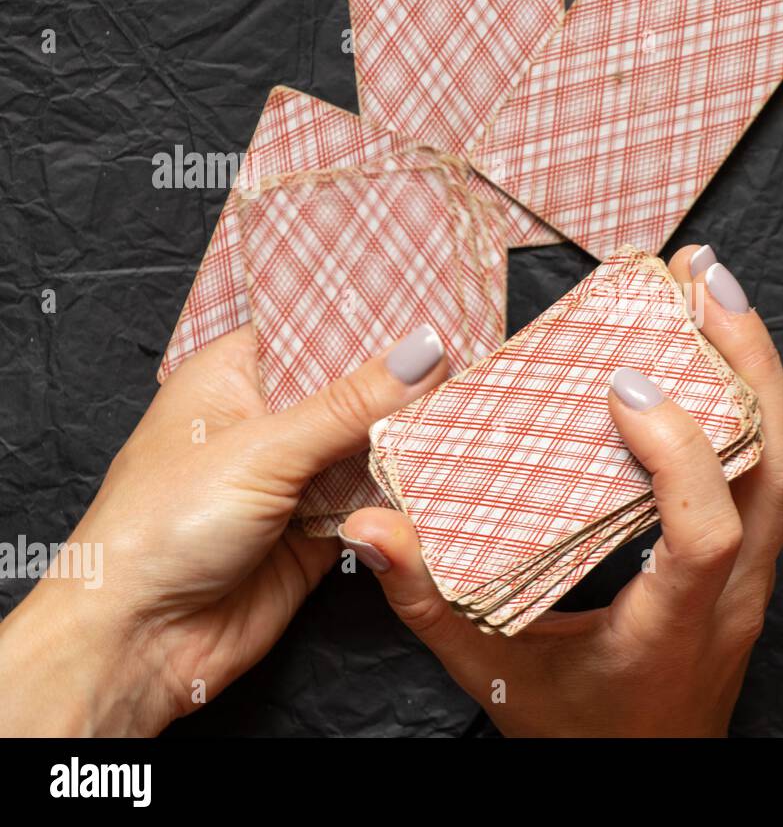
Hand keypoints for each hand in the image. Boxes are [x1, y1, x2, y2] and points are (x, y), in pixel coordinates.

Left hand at [0, 323, 447, 734]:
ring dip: (412, 436)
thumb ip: (351, 404)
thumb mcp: (262, 450)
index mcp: (233, 376)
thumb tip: (424, 350)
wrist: (139, 644)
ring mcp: (294, 477)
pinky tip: (455, 467)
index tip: (439, 303)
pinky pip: (377, 499)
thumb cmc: (161, 529)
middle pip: (351, 387)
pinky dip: (408, 490)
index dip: (372, 318)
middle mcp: (265, 420)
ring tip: (478, 405)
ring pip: (370, 443)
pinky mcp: (319, 529)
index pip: (315, 328)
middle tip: (474, 355)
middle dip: (404, 380)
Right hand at [340, 245, 782, 736]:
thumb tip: (375, 529)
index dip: (678, 451)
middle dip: (748, 362)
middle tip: (706, 281)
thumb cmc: (585, 740)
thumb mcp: (497, 674)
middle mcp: (733, 594)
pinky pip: (768, 475)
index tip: (625, 387)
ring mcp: (752, 578)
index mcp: (676, 625)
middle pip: (776, 467)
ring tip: (715, 297)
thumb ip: (433, 602)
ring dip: (757, 373)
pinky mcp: (748, 564)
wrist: (650, 782)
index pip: (706, 530)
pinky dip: (748, 408)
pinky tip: (711, 366)